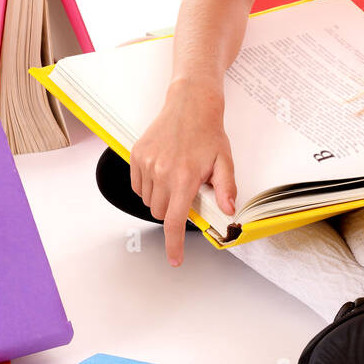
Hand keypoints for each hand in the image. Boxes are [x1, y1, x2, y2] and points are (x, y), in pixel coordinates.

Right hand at [129, 80, 236, 266]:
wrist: (190, 104)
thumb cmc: (208, 133)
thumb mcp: (225, 161)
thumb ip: (226, 189)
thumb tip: (228, 211)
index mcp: (185, 177)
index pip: (176, 221)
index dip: (174, 244)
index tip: (174, 259)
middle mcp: (162, 171)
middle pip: (161, 213)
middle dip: (173, 210)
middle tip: (186, 192)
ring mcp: (146, 163)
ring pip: (148, 201)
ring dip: (161, 197)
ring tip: (175, 176)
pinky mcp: (136, 156)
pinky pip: (137, 186)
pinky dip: (148, 186)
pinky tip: (162, 171)